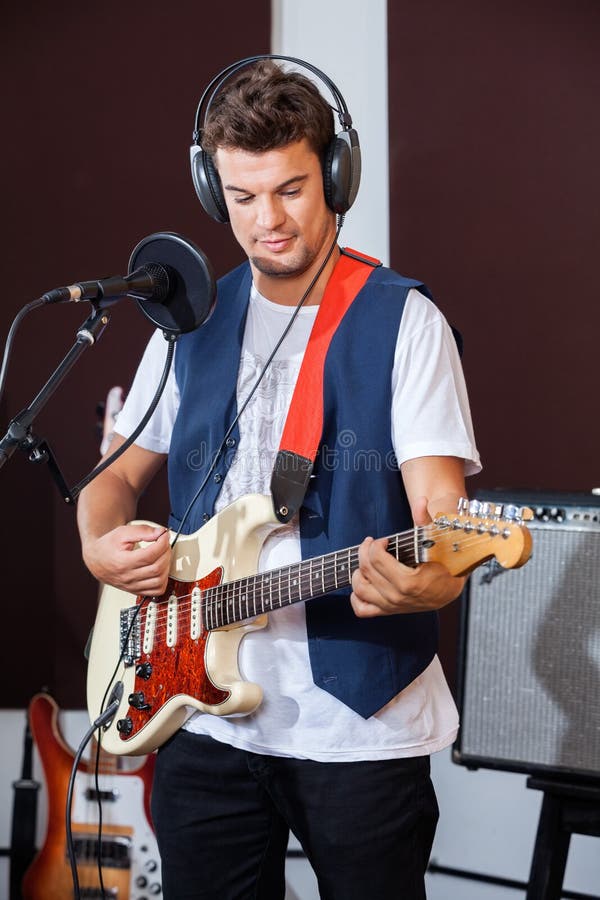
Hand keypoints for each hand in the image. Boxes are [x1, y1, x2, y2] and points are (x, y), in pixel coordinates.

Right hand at [82, 523, 171, 596]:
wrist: (96, 560)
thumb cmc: (107, 546)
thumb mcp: (122, 533)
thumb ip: (142, 531)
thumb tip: (160, 533)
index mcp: (122, 562)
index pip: (149, 555)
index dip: (161, 543)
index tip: (163, 535)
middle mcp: (127, 577)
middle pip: (156, 568)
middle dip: (166, 552)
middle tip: (164, 542)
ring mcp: (132, 586)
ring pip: (159, 581)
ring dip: (166, 565)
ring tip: (163, 554)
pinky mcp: (136, 590)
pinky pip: (156, 591)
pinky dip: (163, 579)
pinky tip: (161, 568)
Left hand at [350, 495, 464, 617]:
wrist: (451, 585)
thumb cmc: (445, 561)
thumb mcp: (438, 540)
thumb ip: (426, 521)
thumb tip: (421, 502)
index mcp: (409, 582)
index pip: (376, 559)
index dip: (376, 544)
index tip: (384, 540)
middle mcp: (398, 597)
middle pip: (366, 570)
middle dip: (365, 551)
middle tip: (373, 544)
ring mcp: (392, 606)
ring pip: (360, 589)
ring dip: (359, 571)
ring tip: (368, 561)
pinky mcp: (389, 611)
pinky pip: (362, 609)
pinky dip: (356, 596)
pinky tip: (364, 581)